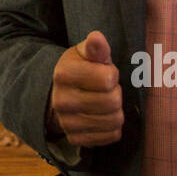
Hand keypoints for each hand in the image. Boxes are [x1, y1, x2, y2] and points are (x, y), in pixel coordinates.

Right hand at [46, 31, 124, 146]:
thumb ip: (95, 47)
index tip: (104, 73)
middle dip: (116, 93)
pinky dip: (112, 127)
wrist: (60, 94)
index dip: (112, 75)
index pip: (107, 79)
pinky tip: (102, 116)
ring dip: (116, 111)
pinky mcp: (75, 139)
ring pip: (114, 122)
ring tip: (105, 102)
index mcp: (63, 74)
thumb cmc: (81, 69)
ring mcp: (67, 123)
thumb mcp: (86, 54)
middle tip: (107, 90)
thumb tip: (97, 37)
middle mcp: (61, 101)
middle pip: (112, 102)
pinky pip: (111, 136)